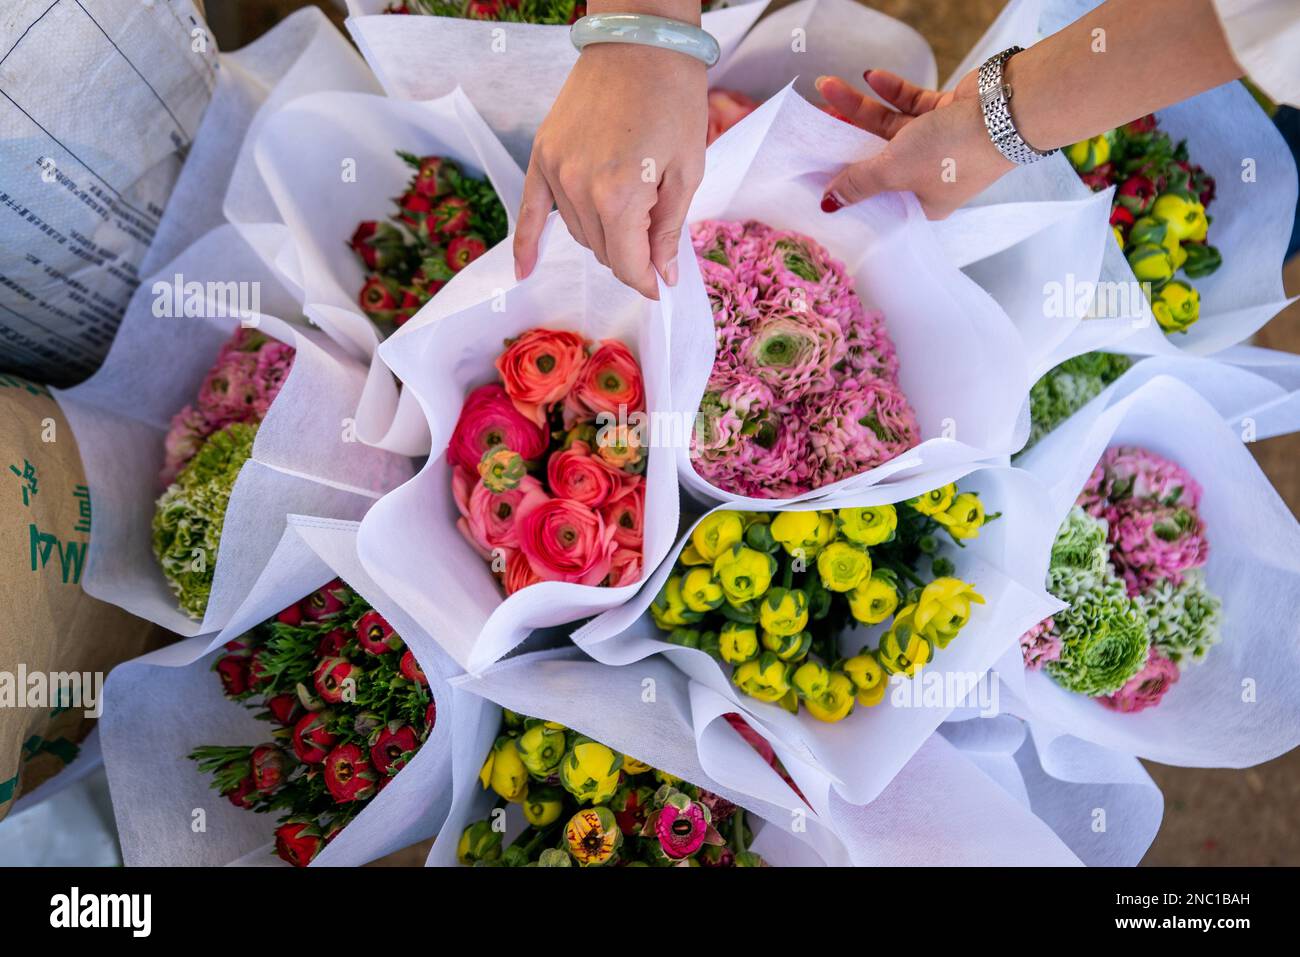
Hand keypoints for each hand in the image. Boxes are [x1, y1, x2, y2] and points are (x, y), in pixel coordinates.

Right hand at [513, 43, 706, 298]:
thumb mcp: (687, 171)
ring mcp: (555, 172)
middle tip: (654, 236)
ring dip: (603, 235)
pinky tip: (524, 272)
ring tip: (629, 206)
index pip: (628, 264)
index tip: (662, 287)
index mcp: (620, 197)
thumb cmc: (674, 101)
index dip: (648, 280)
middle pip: (603, 252)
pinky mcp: (542, 155)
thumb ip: (669, 230)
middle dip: (630, 253)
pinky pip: (529, 212)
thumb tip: (663, 276)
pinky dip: (526, 244)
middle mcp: (580, 189)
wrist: (639, 42)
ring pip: (578, 232)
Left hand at [817, 68, 1014, 219]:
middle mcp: (928, 177)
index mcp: (922, 205)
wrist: (1007, 109)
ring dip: (860, 105)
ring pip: (887, 126)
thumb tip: (828, 204)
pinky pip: (908, 103)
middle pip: (876, 159)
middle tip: (814, 122)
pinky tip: (871, 77)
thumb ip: (859, 183)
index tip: (816, 175)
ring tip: (829, 85)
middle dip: (844, 138)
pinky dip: (891, 90)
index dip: (847, 189)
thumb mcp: (895, 171)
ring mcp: (936, 144)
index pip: (876, 201)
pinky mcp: (944, 114)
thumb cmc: (954, 152)